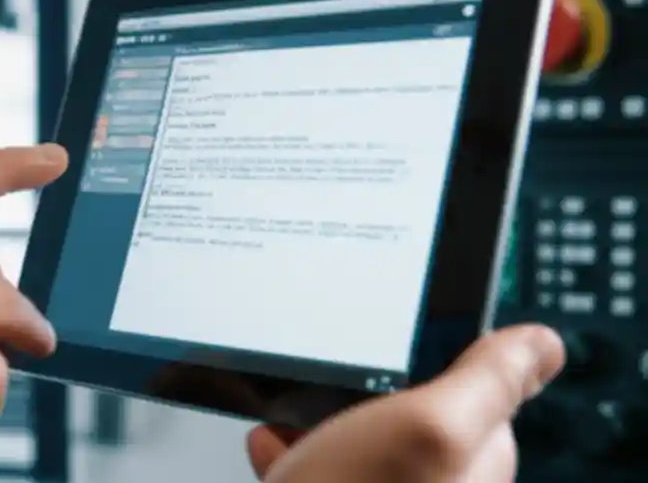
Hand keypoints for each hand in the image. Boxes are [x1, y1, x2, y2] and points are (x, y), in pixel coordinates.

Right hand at [246, 325, 564, 481]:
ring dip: (327, 429)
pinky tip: (274, 446)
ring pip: (365, 457)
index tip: (412, 361)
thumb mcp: (430, 428)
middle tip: (344, 389)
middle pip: (420, 434)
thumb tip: (541, 347)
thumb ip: (489, 383)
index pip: (489, 415)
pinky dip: (298, 457)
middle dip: (377, 405)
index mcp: (474, 478)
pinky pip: (325, 478)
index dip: (448, 379)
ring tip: (297, 419)